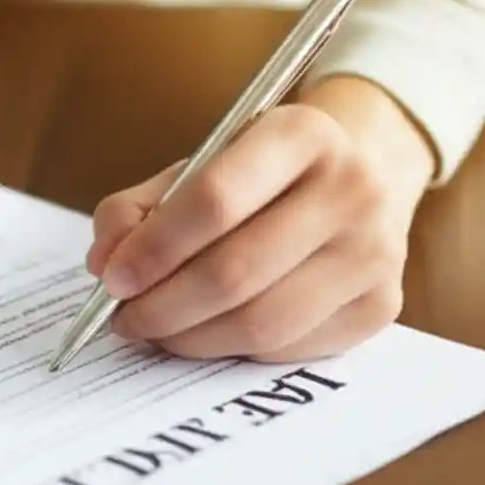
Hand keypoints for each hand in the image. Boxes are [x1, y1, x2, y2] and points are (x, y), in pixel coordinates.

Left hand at [86, 77, 434, 361]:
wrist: (361, 177)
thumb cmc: (261, 176)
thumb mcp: (198, 165)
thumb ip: (137, 208)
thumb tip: (104, 265)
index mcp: (301, 134)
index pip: (214, 200)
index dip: (153, 249)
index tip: (113, 279)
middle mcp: (351, 189)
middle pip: (234, 273)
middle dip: (162, 307)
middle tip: (123, 319)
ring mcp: (375, 252)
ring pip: (260, 323)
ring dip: (190, 339)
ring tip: (156, 331)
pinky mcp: (381, 306)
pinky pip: (287, 349)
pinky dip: (233, 350)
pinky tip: (207, 334)